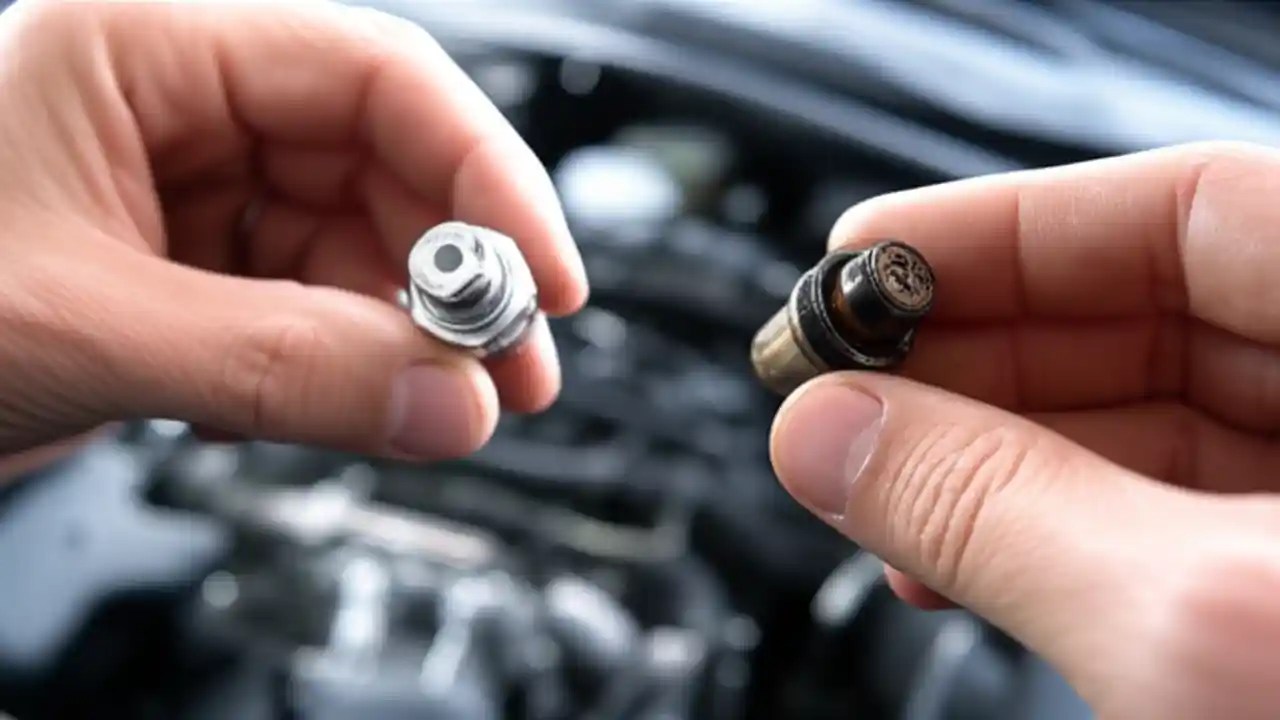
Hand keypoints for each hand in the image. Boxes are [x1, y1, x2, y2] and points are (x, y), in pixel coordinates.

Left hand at [0, 1, 585, 460]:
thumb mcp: (83, 326)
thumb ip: (282, 367)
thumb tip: (452, 401)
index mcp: (147, 46)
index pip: (372, 79)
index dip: (484, 172)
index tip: (546, 275)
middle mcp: (185, 107)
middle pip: (386, 164)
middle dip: (461, 270)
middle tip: (518, 364)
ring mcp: (199, 193)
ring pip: (364, 244)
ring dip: (424, 327)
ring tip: (467, 400)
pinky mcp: (201, 274)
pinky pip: (322, 304)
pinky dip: (365, 358)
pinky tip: (389, 398)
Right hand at [770, 142, 1279, 719]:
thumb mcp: (1198, 633)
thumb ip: (989, 507)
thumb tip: (830, 432)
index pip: (1190, 214)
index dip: (1002, 230)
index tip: (861, 261)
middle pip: (1150, 318)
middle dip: (972, 360)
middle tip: (839, 391)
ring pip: (1143, 430)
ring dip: (989, 458)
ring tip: (873, 488)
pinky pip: (1159, 525)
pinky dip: (1047, 538)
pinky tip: (958, 561)